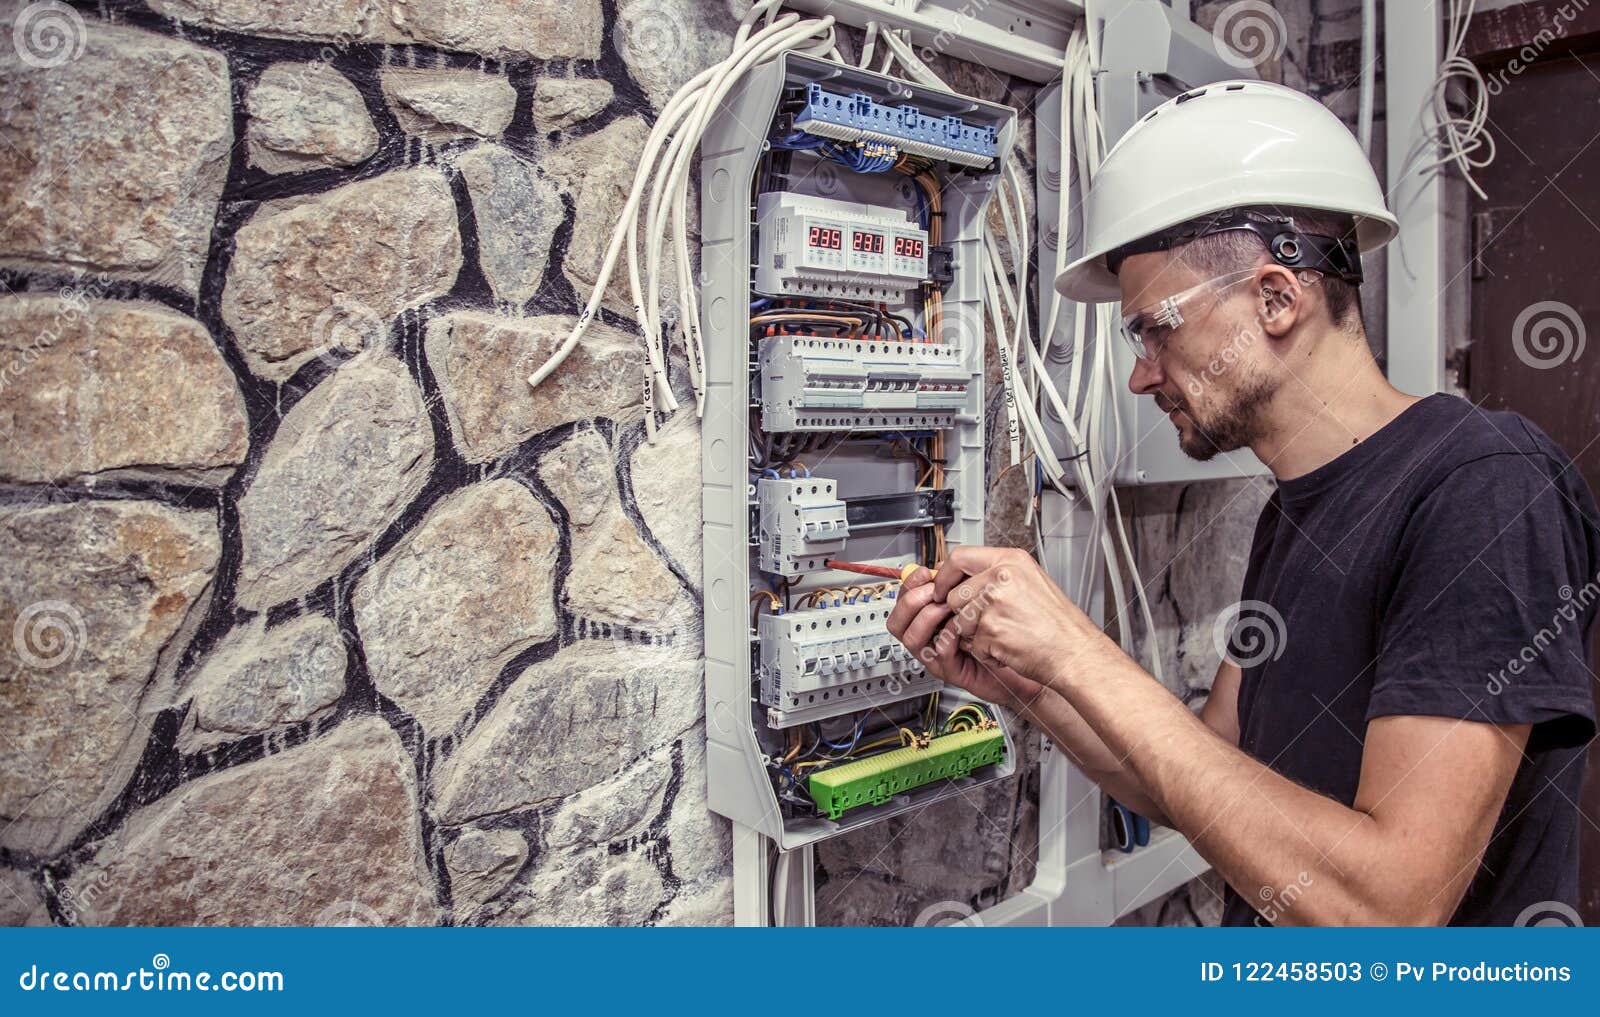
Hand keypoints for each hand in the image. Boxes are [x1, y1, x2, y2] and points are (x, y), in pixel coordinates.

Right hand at [886, 565, 1041, 704]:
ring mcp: (938, 653)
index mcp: (932, 617)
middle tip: (932, 591)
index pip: (904, 600)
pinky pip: (937, 652)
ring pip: (910, 637)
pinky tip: (960, 627)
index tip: (924, 572)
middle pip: (897, 620)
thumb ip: (958, 583)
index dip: (909, 584)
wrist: (1027, 658)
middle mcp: (930, 636)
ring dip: (926, 617)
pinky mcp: (952, 669)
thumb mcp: (979, 597)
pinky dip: (946, 637)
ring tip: (946, 607)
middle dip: (911, 599)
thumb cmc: (1005, 630)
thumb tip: (941, 566)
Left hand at [898, 547, 1111, 690]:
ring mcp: (995, 603)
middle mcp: (1002, 577)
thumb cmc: (1058, 624)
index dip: (945, 576)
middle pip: (954, 594)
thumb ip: (996, 575)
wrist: (1075, 652)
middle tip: (986, 623)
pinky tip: (1009, 647)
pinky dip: (987, 653)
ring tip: (1006, 635)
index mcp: (1011, 561)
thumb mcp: (1030, 581)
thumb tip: (962, 576)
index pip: (959, 557)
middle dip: (962, 614)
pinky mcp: (991, 630)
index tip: (943, 589)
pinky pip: (972, 644)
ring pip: (960, 621)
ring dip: (976, 635)